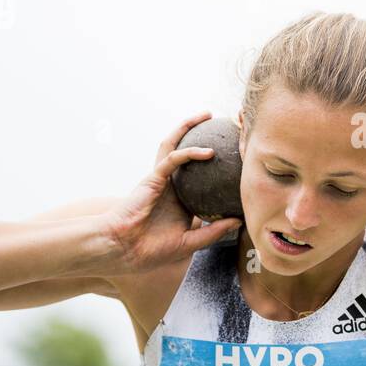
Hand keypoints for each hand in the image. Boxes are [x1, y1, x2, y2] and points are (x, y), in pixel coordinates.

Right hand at [100, 112, 241, 273]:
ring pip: (175, 144)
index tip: (233, 156)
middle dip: (199, 133)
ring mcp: (161, 179)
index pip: (198, 176)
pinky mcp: (153, 178)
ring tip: (206, 114)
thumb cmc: (151, 250)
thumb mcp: (190, 242)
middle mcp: (171, 185)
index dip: (212, 164)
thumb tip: (239, 221)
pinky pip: (172, 159)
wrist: (125, 251)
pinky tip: (208, 151)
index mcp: (179, 199)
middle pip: (185, 151)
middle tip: (220, 124)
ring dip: (188, 127)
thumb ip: (213, 231)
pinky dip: (189, 152)